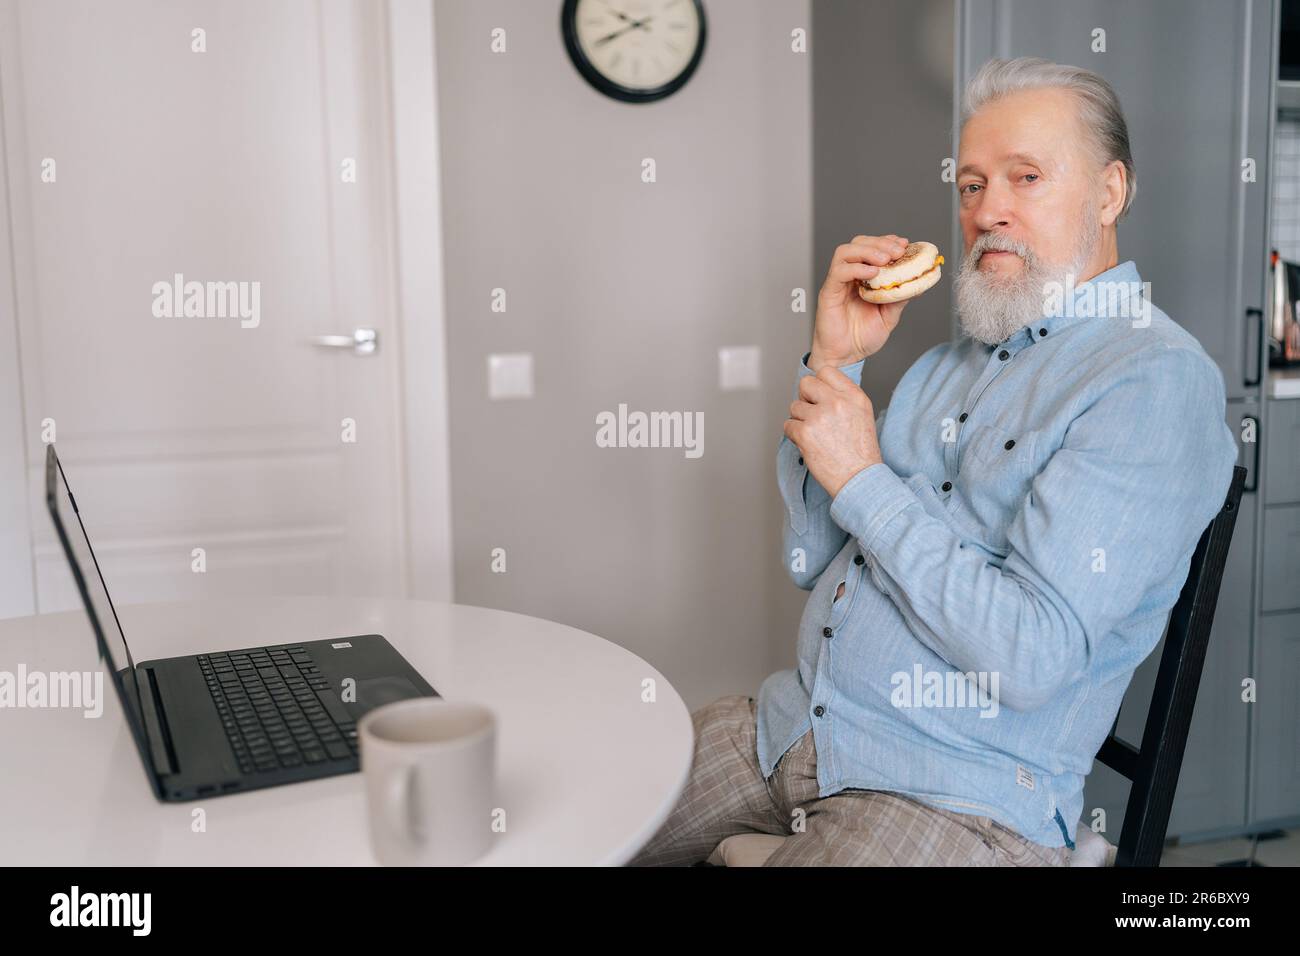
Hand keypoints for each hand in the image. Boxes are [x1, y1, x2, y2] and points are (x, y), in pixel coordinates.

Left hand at [784, 365, 882, 497]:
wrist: (859, 479)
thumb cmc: (860, 451)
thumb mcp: (862, 414)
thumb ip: (843, 396)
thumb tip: (820, 387)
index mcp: (854, 396)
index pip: (826, 371)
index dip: (819, 384)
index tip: (820, 397)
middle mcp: (837, 403)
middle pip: (805, 384)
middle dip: (806, 399)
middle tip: (814, 416)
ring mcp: (819, 417)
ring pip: (794, 407)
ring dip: (800, 421)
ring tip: (817, 436)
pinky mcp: (804, 434)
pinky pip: (788, 425)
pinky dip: (794, 436)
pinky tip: (809, 444)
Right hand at [810, 234, 912, 370]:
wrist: (845, 357)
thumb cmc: (861, 338)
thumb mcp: (889, 316)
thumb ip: (899, 298)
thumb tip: (917, 282)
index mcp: (863, 278)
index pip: (872, 248)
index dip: (887, 242)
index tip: (904, 244)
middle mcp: (849, 276)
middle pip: (859, 243)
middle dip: (880, 242)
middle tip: (898, 251)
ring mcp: (837, 283)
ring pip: (846, 252)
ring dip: (867, 250)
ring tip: (885, 259)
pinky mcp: (829, 293)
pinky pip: (839, 272)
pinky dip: (856, 268)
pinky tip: (872, 273)